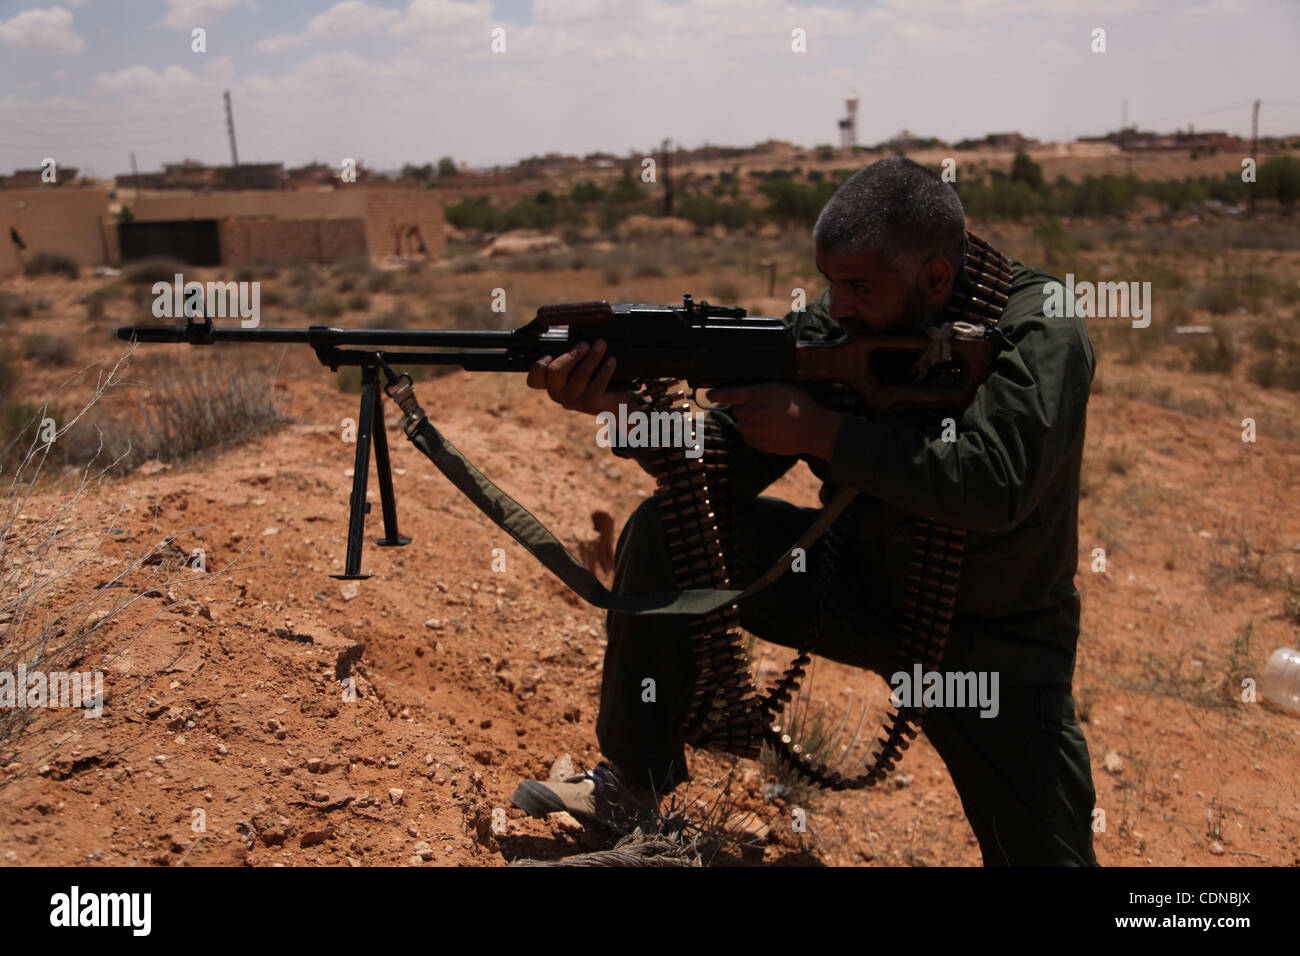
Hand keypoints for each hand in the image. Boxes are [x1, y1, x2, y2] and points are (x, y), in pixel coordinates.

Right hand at [526, 339, 630, 416]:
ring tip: (602, 345)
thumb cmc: (593, 374)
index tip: (549, 355)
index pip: (534, 380)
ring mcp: (573, 401)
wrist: (615, 398)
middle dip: (572, 354)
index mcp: (551, 382)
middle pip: (556, 371)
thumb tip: (564, 328)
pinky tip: (611, 361)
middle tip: (586, 344)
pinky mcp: (590, 404)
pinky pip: (596, 385)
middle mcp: (558, 394)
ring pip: (579, 376)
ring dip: (592, 357)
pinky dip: (605, 370)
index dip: (537, 368)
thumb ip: (568, 346)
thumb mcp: (579, 360)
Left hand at [706, 383, 845, 458]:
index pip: (732, 394)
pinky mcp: (761, 444)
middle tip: (760, 408)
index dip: (718, 394)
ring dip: (749, 422)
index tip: (709, 395)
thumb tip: (748, 391)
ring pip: (741, 425)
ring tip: (767, 420)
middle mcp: (755, 413)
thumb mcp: (783, 387)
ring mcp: (757, 430)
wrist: (814, 429)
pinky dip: (754, 435)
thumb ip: (763, 388)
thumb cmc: (801, 405)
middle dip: (744, 409)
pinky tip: (768, 431)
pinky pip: (748, 439)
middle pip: (737, 411)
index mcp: (760, 395)